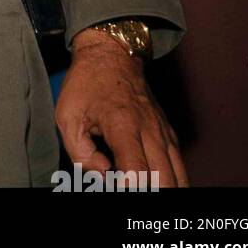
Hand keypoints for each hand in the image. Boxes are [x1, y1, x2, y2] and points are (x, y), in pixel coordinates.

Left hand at [56, 31, 187, 186]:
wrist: (111, 54)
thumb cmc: (86, 85)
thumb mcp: (68, 117)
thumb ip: (81, 154)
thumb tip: (104, 177)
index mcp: (123, 125)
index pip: (137, 170)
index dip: (130, 187)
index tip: (119, 187)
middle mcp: (150, 131)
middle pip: (165, 180)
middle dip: (152, 193)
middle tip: (129, 188)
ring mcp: (164, 134)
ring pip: (179, 177)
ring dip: (167, 189)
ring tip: (145, 189)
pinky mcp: (170, 135)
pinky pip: (179, 166)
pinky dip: (172, 180)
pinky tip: (156, 183)